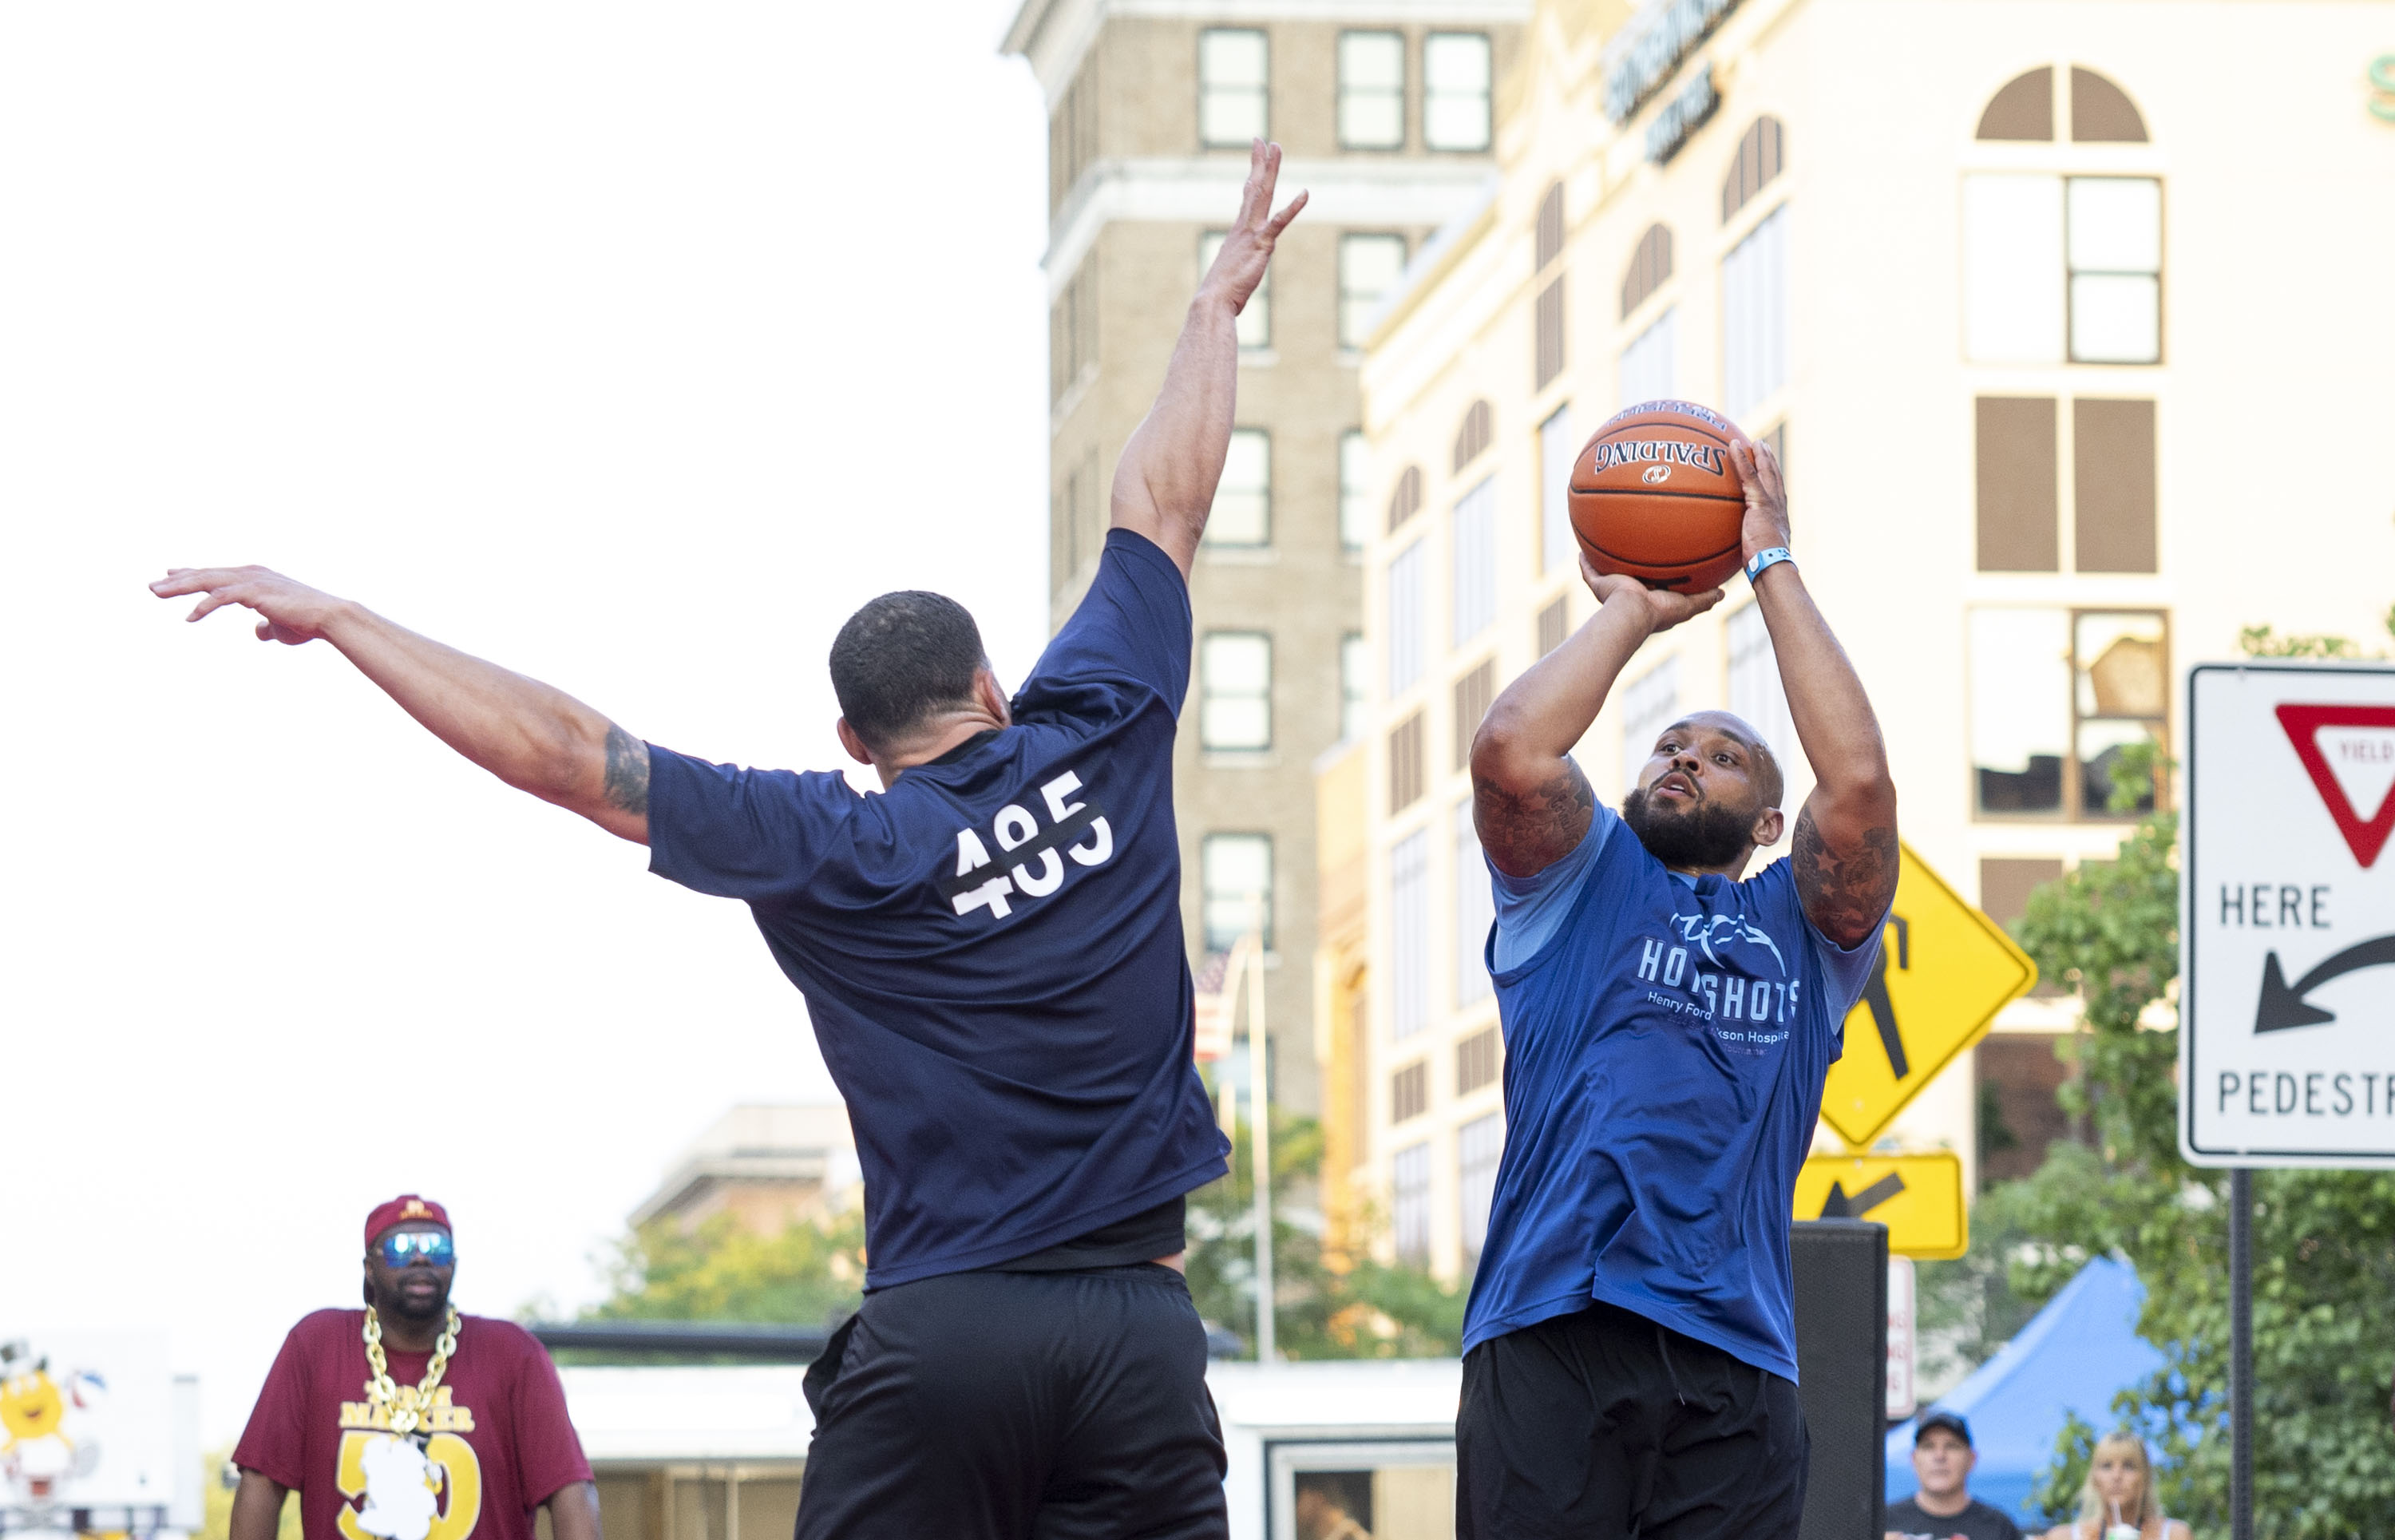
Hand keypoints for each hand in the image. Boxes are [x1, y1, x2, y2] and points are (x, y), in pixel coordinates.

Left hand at [149, 565, 349, 643]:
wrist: (329, 617)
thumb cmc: (308, 622)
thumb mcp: (280, 625)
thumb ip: (266, 627)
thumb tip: (258, 632)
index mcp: (255, 578)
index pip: (217, 575)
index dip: (192, 575)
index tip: (170, 575)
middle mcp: (251, 574)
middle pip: (206, 575)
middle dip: (177, 581)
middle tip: (153, 588)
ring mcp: (252, 582)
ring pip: (208, 581)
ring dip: (180, 588)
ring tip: (157, 594)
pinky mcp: (255, 592)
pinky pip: (221, 598)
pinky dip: (204, 607)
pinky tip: (189, 618)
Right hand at [1197, 140, 1306, 317]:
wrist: (1213, 301)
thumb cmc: (1221, 293)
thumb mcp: (1232, 272)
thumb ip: (1238, 265)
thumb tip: (1234, 272)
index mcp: (1239, 231)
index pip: (1247, 195)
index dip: (1253, 173)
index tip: (1256, 153)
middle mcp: (1244, 226)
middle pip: (1254, 187)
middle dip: (1260, 162)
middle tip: (1264, 140)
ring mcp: (1252, 233)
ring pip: (1263, 194)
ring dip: (1270, 170)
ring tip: (1276, 148)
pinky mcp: (1262, 244)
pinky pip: (1279, 222)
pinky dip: (1293, 207)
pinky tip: (1305, 193)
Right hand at [1580, 555, 1722, 632]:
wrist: (1632, 612)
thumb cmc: (1659, 611)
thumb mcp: (1688, 605)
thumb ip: (1704, 599)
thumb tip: (1723, 593)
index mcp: (1647, 599)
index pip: (1652, 584)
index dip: (1654, 574)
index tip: (1659, 562)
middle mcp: (1628, 594)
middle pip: (1628, 576)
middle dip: (1629, 565)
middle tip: (1634, 548)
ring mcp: (1612, 590)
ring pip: (1606, 572)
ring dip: (1605, 561)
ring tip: (1606, 540)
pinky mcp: (1598, 585)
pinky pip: (1588, 570)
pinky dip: (1584, 561)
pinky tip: (1581, 549)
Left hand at [1730, 435, 1791, 560]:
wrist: (1772, 565)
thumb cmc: (1764, 567)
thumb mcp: (1756, 556)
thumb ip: (1747, 549)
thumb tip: (1733, 558)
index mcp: (1778, 517)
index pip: (1775, 492)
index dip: (1772, 478)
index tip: (1768, 467)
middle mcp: (1778, 506)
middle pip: (1774, 476)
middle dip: (1769, 460)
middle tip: (1762, 445)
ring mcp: (1771, 502)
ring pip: (1765, 471)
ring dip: (1758, 454)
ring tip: (1752, 441)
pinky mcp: (1760, 501)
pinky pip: (1748, 475)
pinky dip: (1741, 459)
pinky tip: (1733, 446)